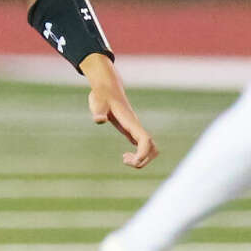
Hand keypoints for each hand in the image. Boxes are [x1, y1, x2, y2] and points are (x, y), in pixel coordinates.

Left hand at [80, 54, 156, 168]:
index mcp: (130, 122)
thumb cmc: (101, 96)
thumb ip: (98, 111)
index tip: (132, 161)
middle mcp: (136, 127)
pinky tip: (125, 156)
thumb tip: (99, 120)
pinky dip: (138, 156)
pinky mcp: (132, 132)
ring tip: (125, 158)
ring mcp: (136, 130)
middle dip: (142, 160)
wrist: (106, 89)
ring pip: (151, 149)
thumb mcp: (97, 103)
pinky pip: (143, 147)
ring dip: (142, 159)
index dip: (143, 153)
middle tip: (125, 159)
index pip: (145, 140)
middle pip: (153, 148)